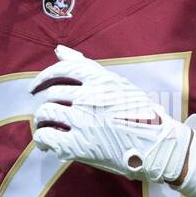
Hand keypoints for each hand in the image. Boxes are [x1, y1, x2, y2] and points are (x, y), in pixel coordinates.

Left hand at [30, 44, 192, 183]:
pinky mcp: (80, 146)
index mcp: (100, 81)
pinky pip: (48, 137)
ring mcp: (83, 121)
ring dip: (41, 122)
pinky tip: (48, 144)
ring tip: (46, 129)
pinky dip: (43, 140)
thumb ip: (88, 67)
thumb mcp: (119, 84)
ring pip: (45, 113)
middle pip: (51, 94)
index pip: (61, 69)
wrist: (159, 146)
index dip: (43, 77)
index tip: (36, 87)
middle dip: (44, 104)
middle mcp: (89, 98)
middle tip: (46, 115)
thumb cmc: (142, 115)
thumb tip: (59, 50)